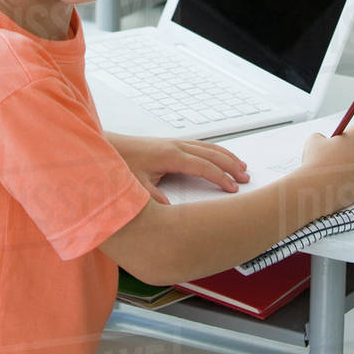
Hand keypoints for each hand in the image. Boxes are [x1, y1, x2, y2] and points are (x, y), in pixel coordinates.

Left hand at [106, 134, 249, 204]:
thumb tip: (169, 210)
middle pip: (210, 154)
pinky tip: (218, 157)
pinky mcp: (170, 145)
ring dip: (225, 156)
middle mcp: (175, 146)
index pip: (203, 166)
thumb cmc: (119, 165)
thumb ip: (153, 198)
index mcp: (170, 156)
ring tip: (241, 166)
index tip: (234, 188)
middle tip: (246, 177)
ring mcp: (174, 143)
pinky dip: (213, 151)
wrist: (107, 146)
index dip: (220, 177)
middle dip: (230, 165)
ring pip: (207, 147)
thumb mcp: (135, 187)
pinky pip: (199, 146)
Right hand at [301, 125, 353, 210]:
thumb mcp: (315, 140)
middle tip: (332, 156)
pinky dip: (348, 179)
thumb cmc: (318, 161)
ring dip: (349, 165)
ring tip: (331, 171)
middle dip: (348, 150)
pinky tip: (335, 181)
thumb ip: (323, 138)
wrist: (319, 189)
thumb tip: (326, 143)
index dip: (342, 136)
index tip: (333, 142)